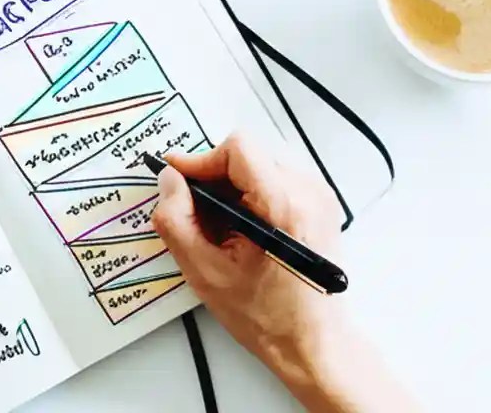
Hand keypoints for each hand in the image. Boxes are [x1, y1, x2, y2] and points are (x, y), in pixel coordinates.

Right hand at [153, 135, 417, 411]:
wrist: (312, 341)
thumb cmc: (267, 316)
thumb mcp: (205, 272)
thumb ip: (176, 220)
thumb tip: (170, 181)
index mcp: (284, 206)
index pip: (237, 148)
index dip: (200, 159)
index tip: (177, 176)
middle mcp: (309, 194)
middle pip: (249, 153)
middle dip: (216, 174)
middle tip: (197, 208)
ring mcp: (319, 198)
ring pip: (262, 162)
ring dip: (234, 184)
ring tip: (222, 222)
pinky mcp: (321, 205)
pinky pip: (278, 177)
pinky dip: (253, 192)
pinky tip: (243, 226)